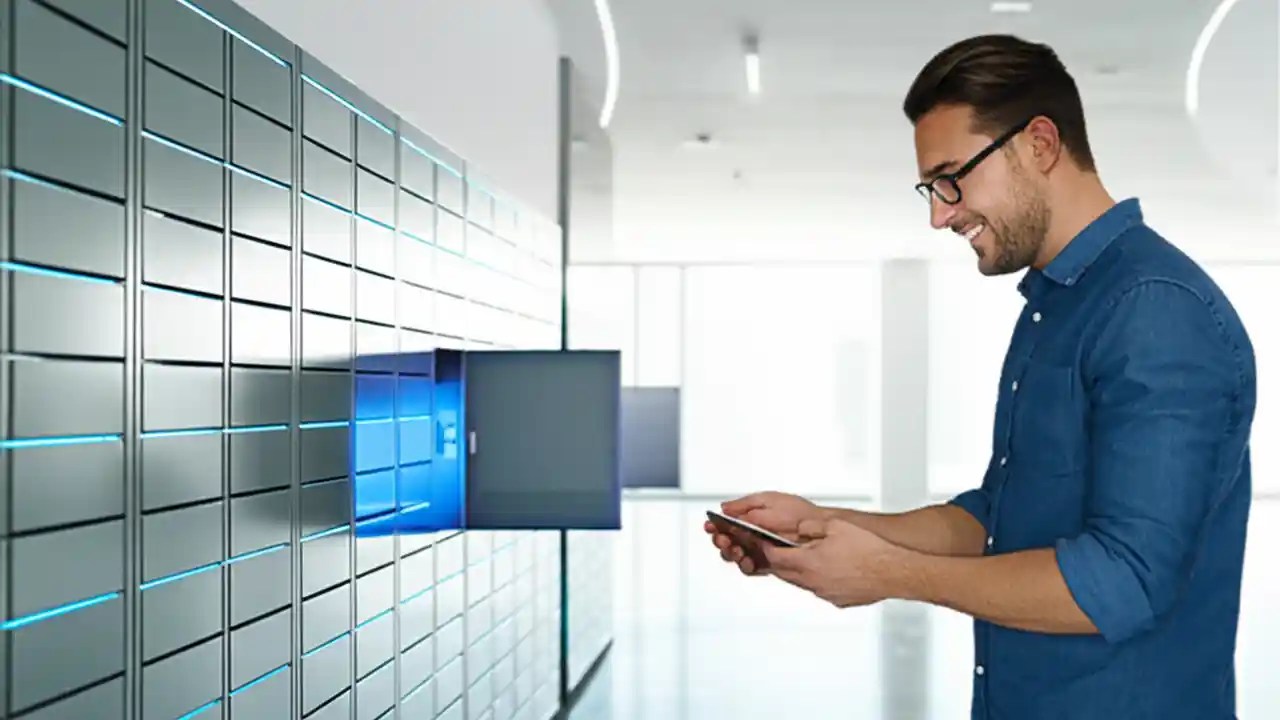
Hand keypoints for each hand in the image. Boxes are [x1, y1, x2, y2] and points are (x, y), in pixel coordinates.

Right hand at [704, 491, 825, 575]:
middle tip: (723, 540)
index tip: (710, 526)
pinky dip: (747, 565)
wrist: (819, 528)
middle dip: (722, 540)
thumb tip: (725, 508)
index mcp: (751, 516)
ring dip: (732, 553)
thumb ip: (746, 506)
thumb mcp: (769, 501)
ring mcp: (761, 549)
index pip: (727, 522)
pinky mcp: (770, 563)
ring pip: (737, 555)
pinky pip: (752, 567)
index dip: (717, 525)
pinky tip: (748, 561)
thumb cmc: (797, 512)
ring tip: (736, 550)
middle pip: (729, 540)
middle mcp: (754, 534)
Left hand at [761, 517, 905, 607]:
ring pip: (802, 583)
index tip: (764, 542)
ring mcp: (826, 593)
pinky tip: (828, 570)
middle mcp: (814, 582)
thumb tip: (798, 528)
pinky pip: (821, 590)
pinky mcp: (839, 601)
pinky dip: (818, 581)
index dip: (767, 548)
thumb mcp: (836, 525)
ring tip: (804, 558)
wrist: (895, 571)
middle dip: (779, 561)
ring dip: (798, 571)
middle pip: (785, 573)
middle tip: (778, 550)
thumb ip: (811, 526)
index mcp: (809, 562)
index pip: (776, 558)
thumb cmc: (870, 549)